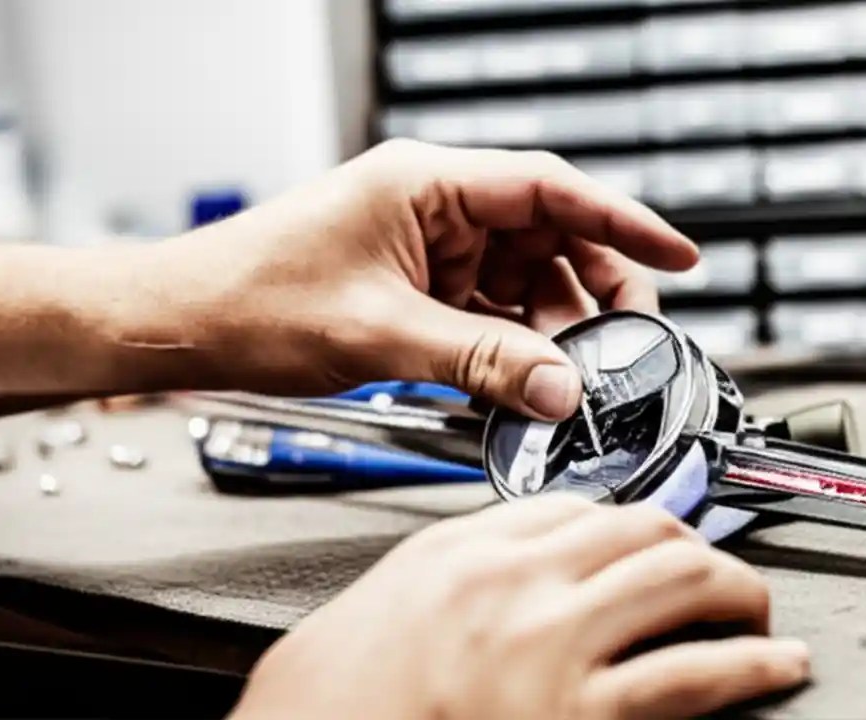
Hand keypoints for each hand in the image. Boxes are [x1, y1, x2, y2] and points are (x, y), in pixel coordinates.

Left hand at [140, 140, 696, 417]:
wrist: (186, 323)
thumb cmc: (254, 297)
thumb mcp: (383, 336)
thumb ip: (483, 363)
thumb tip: (562, 389)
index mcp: (431, 184)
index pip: (554, 190)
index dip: (625, 222)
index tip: (680, 253)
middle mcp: (439, 208)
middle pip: (551, 239)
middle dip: (594, 292)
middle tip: (626, 345)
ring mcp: (432, 248)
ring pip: (526, 282)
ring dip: (553, 330)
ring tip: (570, 379)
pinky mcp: (420, 287)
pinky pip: (491, 312)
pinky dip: (514, 346)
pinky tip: (524, 381)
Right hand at [230, 496, 809, 719]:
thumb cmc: (329, 699)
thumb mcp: (393, 600)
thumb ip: (470, 570)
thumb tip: (541, 562)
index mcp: (466, 551)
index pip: (580, 507)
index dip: (633, 528)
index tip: (653, 545)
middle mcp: (515, 585)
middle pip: (644, 528)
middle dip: (695, 548)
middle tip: (714, 576)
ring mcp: (550, 647)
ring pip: (682, 579)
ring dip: (736, 590)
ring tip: (753, 612)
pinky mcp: (580, 717)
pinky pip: (692, 674)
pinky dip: (751, 663)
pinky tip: (775, 663)